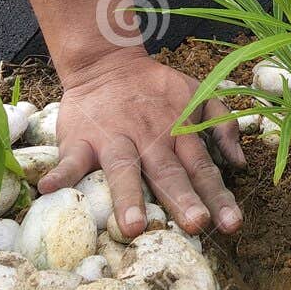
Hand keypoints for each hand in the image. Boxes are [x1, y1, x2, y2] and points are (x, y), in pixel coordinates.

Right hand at [37, 48, 244, 237]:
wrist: (107, 62)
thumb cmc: (157, 89)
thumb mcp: (199, 95)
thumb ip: (224, 124)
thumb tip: (241, 164)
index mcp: (179, 134)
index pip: (203, 168)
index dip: (219, 196)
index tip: (233, 223)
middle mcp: (150, 140)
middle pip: (169, 172)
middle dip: (183, 199)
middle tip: (197, 225)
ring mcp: (114, 139)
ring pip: (124, 169)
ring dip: (129, 197)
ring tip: (134, 227)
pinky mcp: (81, 139)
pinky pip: (70, 159)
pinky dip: (60, 174)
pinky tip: (49, 191)